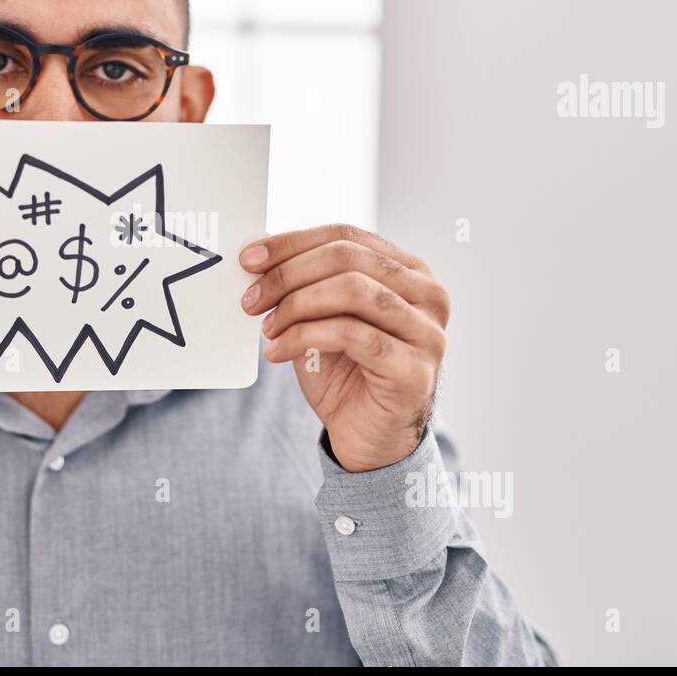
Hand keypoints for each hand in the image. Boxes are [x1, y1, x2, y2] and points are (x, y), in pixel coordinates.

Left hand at [239, 224, 449, 471]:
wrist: (368, 439)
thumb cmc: (346, 374)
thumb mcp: (322, 317)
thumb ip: (305, 282)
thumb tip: (259, 250)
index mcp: (409, 271)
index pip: (346, 236)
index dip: (292, 243)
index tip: (248, 258)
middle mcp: (428, 294)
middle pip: (347, 257)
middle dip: (288, 273)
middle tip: (250, 298)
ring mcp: (427, 331)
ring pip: (351, 290)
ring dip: (296, 305)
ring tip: (267, 327)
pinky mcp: (413, 368)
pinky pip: (350, 334)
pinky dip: (303, 336)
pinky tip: (276, 350)